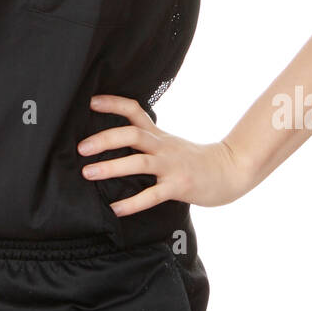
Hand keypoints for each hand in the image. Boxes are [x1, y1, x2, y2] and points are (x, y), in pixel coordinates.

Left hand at [80, 95, 248, 216]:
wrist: (229, 171)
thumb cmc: (195, 160)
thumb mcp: (170, 144)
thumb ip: (147, 141)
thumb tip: (115, 142)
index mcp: (159, 135)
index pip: (134, 111)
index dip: (113, 104)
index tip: (91, 102)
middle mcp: (163, 147)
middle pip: (132, 134)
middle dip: (104, 139)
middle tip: (82, 148)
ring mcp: (171, 166)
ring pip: (138, 162)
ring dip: (111, 168)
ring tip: (89, 173)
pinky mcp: (178, 186)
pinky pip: (152, 195)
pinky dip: (132, 203)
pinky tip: (116, 209)